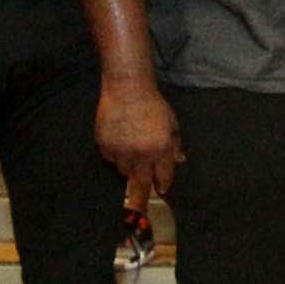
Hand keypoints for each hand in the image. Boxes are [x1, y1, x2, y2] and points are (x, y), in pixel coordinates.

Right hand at [95, 76, 184, 194]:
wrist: (127, 89)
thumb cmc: (153, 105)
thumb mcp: (171, 124)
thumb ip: (175, 144)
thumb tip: (179, 161)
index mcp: (160, 148)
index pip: (163, 175)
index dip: (163, 184)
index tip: (162, 189)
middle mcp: (141, 153)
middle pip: (142, 181)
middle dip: (144, 189)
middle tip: (145, 194)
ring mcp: (121, 150)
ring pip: (124, 171)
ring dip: (130, 169)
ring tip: (133, 157)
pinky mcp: (105, 145)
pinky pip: (110, 159)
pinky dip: (115, 156)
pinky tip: (120, 144)